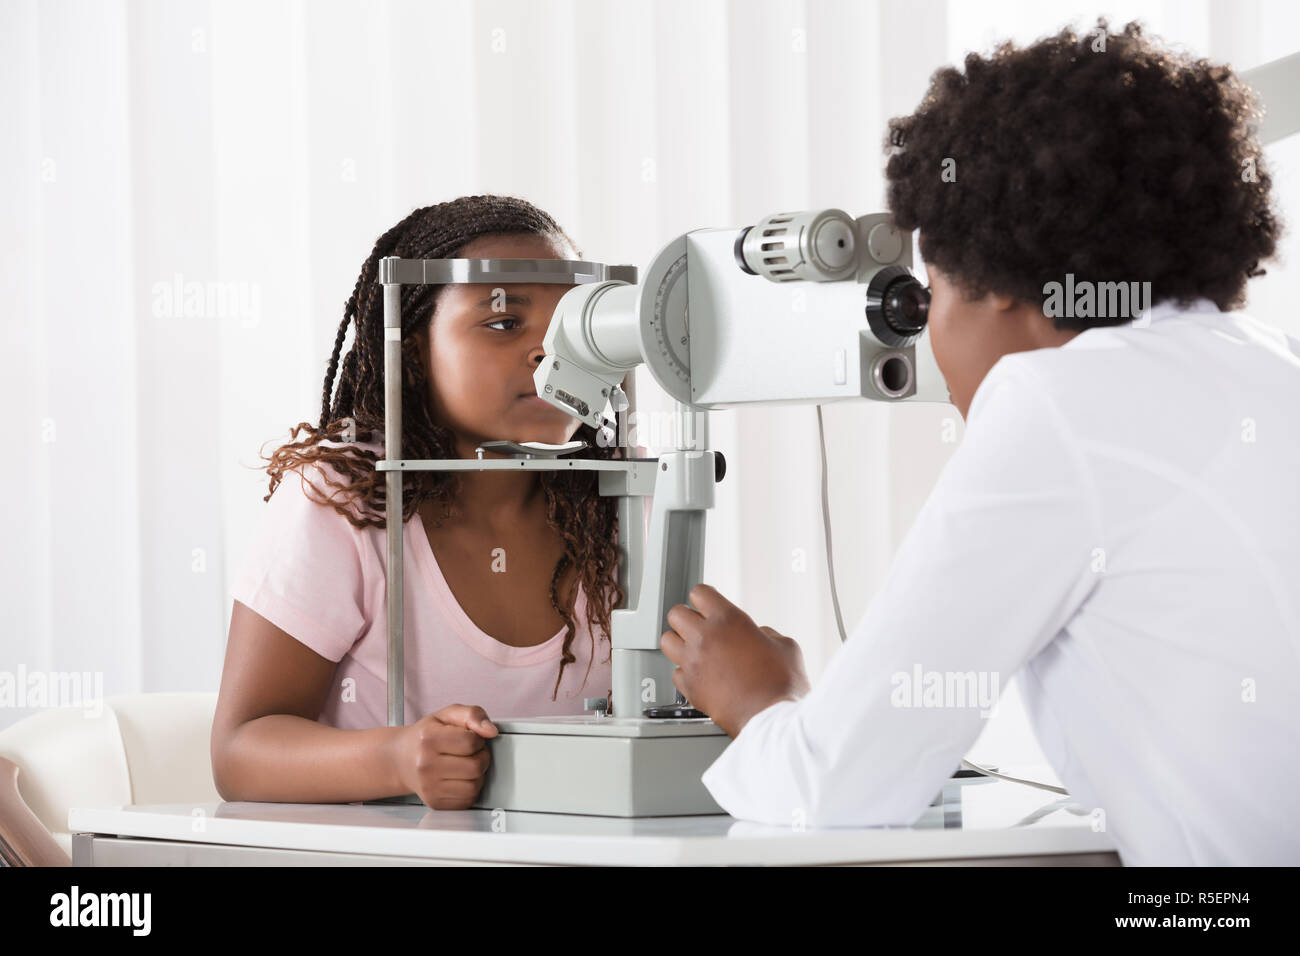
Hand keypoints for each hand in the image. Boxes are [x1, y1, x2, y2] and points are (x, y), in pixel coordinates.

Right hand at [392, 704, 497, 809]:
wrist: (400, 759)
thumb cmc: (426, 736)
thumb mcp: (447, 715)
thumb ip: (473, 714)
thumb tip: (491, 731)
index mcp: (429, 739)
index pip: (472, 742)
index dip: (478, 739)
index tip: (470, 738)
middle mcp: (426, 765)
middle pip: (475, 766)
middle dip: (481, 757)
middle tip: (471, 753)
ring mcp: (429, 787)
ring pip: (474, 786)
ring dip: (477, 775)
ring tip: (466, 765)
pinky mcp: (434, 802)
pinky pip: (467, 801)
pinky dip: (470, 790)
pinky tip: (460, 779)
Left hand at [660, 584, 810, 738]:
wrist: (772, 719)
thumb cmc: (781, 685)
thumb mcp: (785, 646)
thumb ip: (766, 634)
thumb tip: (759, 636)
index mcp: (728, 620)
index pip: (700, 592)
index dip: (706, 598)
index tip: (709, 604)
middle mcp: (705, 638)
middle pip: (676, 614)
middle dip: (688, 618)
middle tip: (700, 626)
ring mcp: (693, 663)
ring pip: (667, 641)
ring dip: (679, 642)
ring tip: (694, 649)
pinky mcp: (689, 688)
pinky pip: (675, 672)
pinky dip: (685, 673)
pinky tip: (699, 675)